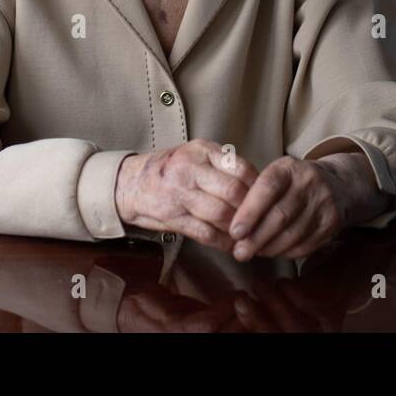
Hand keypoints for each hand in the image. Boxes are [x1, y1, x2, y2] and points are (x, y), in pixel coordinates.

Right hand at [115, 139, 258, 251]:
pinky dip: (223, 242)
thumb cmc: (171, 170)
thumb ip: (223, 165)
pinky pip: (205, 233)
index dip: (257, 187)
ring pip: (221, 214)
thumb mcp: (196, 155)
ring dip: (238, 229)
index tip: (265, 199)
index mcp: (201, 150)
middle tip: (261, 220)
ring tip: (248, 235)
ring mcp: (180, 193)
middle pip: (233, 192)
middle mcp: (190, 169)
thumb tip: (259, 184)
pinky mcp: (172, 217)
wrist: (130, 184)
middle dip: (250, 210)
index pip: (240, 168)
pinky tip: (231, 244)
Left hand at [227, 155, 360, 261]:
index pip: (267, 188)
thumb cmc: (294, 183)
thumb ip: (255, 194)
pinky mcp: (333, 222)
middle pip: (280, 216)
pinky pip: (306, 244)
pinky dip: (287, 252)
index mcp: (289, 168)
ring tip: (254, 254)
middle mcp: (309, 182)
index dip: (249, 212)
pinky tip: (275, 252)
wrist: (339, 184)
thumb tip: (231, 227)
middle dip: (256, 238)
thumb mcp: (277, 175)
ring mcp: (324, 203)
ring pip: (293, 234)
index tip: (234, 232)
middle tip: (239, 252)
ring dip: (270, 249)